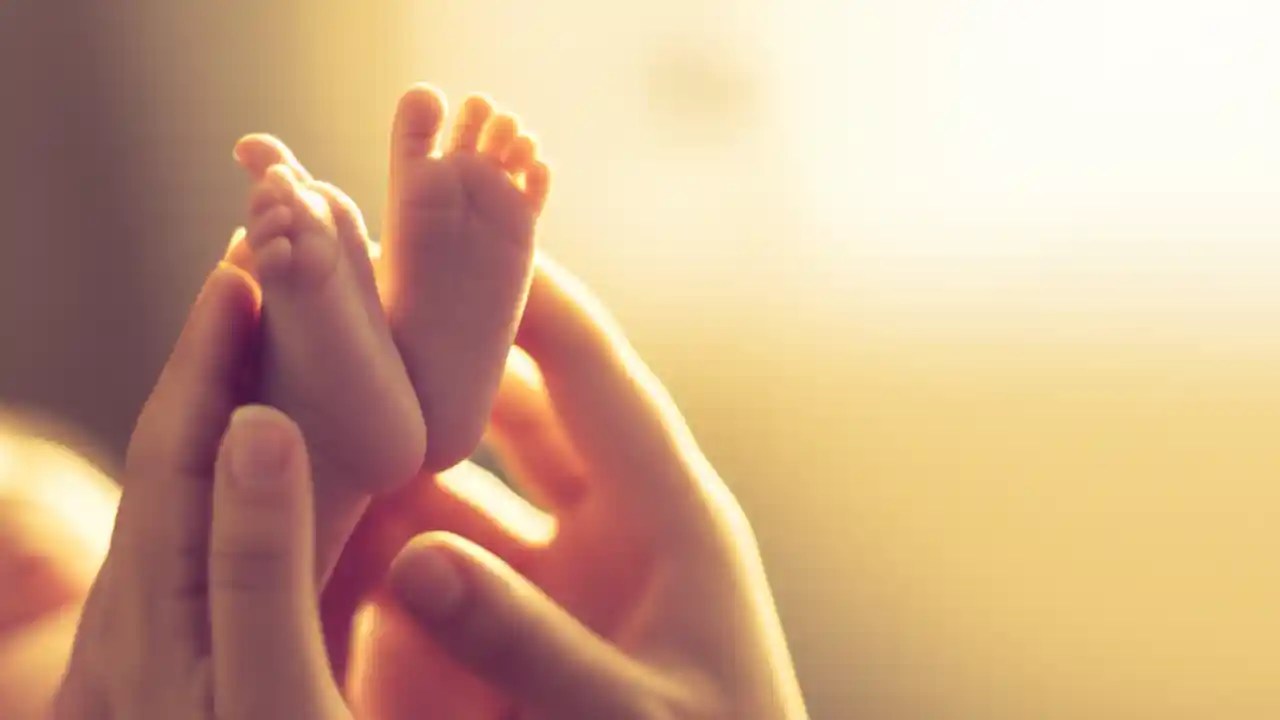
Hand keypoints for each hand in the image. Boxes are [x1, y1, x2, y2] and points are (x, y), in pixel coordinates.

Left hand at [51, 266, 349, 718]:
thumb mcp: (273, 699)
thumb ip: (259, 569)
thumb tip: (259, 426)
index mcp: (149, 620)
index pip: (172, 456)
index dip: (204, 361)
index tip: (237, 271)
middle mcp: (132, 621)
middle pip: (164, 462)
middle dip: (204, 362)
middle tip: (247, 271)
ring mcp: (150, 644)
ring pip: (179, 495)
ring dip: (216, 405)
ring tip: (258, 337)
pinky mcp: (180, 661)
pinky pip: (199, 534)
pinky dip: (231, 467)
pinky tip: (263, 456)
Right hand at [327, 256, 809, 718]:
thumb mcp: (637, 715)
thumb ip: (532, 642)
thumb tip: (415, 564)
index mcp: (672, 511)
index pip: (592, 369)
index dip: (523, 295)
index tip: (445, 235)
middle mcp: (622, 517)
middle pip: (525, 402)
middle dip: (446, 356)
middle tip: (358, 302)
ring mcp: (578, 561)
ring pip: (480, 470)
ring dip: (413, 437)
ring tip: (326, 390)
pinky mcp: (540, 608)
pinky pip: (460, 542)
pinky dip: (403, 519)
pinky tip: (338, 502)